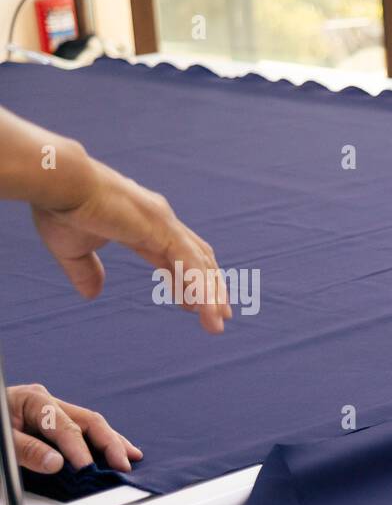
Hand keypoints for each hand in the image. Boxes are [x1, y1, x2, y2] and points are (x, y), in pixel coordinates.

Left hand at [7, 383, 141, 474]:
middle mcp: (46, 402)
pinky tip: (119, 450)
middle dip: (108, 443)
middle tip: (122, 464)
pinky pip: (84, 430)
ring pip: (91, 424)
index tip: (87, 470)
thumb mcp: (1, 441)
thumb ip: (26, 450)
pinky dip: (103, 442)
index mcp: (32, 400)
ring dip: (112, 442)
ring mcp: (52, 410)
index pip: (64, 426)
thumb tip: (57, 462)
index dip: (78, 449)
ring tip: (130, 459)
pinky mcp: (53, 422)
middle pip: (87, 420)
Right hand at [31, 155, 230, 333]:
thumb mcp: (73, 249)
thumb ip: (86, 272)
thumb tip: (92, 296)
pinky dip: (200, 287)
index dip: (188, 281)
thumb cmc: (60, 208)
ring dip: (210, 294)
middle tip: (220, 315)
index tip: (193, 306)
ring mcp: (164, 222)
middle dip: (210, 287)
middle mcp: (160, 221)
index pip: (176, 257)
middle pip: (198, 258)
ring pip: (199, 263)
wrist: (58, 182)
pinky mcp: (162, 228)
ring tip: (217, 322)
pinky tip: (205, 309)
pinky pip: (190, 264)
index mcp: (143, 224)